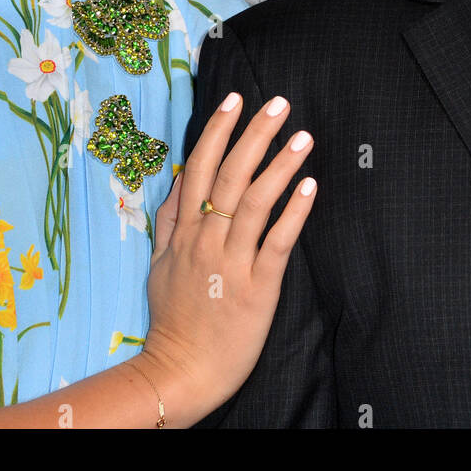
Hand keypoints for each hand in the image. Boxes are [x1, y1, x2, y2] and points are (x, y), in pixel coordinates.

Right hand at [138, 93, 314, 426]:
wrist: (180, 372)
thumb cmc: (174, 318)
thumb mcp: (159, 264)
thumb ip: (169, 220)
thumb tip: (180, 178)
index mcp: (184, 231)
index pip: (199, 167)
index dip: (217, 130)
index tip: (236, 99)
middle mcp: (206, 239)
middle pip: (229, 174)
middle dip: (254, 133)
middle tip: (279, 102)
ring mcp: (231, 262)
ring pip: (254, 201)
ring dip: (280, 165)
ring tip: (303, 137)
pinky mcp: (258, 287)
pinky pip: (277, 241)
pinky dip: (294, 212)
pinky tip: (310, 187)